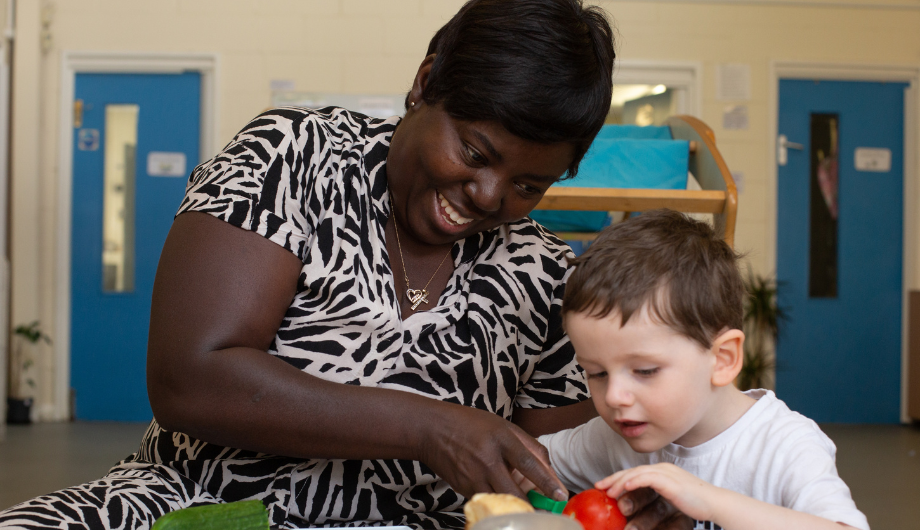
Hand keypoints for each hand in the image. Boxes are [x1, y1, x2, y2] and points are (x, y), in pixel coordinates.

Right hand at [418, 402, 567, 501]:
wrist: (431, 430)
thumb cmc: (471, 424)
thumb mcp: (503, 426)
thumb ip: (528, 445)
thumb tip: (549, 469)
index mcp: (501, 438)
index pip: (529, 463)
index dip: (547, 482)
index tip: (561, 495)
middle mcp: (487, 459)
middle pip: (514, 491)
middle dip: (532, 505)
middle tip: (544, 511)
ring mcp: (473, 476)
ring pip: (500, 501)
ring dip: (515, 506)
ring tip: (526, 508)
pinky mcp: (463, 488)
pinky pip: (487, 500)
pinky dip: (498, 501)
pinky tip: (502, 496)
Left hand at [598, 464, 717, 524]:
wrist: (713, 503)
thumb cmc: (695, 503)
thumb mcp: (672, 498)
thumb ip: (657, 497)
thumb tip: (641, 506)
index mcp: (661, 472)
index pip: (635, 472)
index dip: (618, 478)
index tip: (604, 486)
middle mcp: (662, 469)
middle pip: (632, 471)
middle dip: (613, 478)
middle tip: (599, 486)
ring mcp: (666, 473)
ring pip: (636, 474)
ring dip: (620, 482)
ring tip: (608, 491)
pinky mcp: (670, 481)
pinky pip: (648, 479)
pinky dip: (635, 481)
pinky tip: (625, 488)